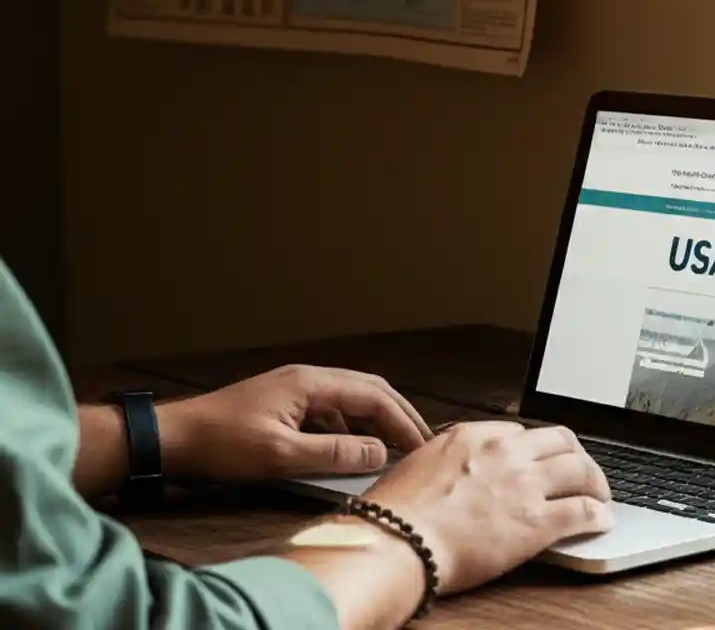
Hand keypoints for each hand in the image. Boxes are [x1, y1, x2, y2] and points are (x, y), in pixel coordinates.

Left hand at [158, 365, 431, 482]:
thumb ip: (333, 454)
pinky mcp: (285, 406)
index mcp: (311, 383)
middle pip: (369, 390)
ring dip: (376, 422)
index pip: (374, 397)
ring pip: (351, 401)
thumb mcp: (281, 455)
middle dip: (398, 416)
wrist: (172, 438)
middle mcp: (308, 379)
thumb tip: (380, 453)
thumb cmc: (222, 445)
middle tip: (421, 444)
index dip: (402, 422)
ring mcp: (295, 390)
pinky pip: (331, 413)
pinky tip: (354, 451)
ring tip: (395, 449)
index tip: (422, 448)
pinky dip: (352, 429)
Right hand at [361, 421, 612, 594]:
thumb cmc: (396, 513)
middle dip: (577, 456)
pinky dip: (597, 514)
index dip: (537, 449)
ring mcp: (525, 484)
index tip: (541, 460)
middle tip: (581, 472)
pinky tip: (600, 520)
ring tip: (600, 495)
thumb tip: (447, 469)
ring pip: (581, 470)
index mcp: (474, 435)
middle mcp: (505, 452)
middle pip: (561, 440)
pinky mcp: (537, 521)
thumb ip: (444, 460)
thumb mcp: (417, 465)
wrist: (398, 540)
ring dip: (596, 482)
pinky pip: (583, 510)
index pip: (522, 432)